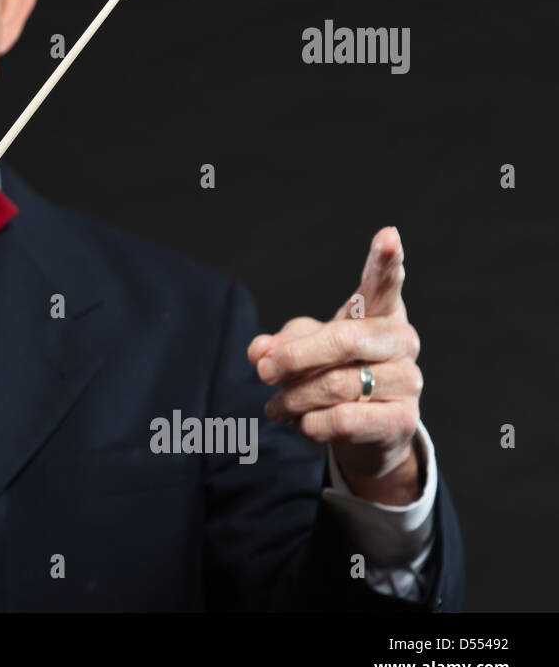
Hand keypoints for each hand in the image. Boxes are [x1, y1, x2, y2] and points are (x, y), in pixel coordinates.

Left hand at [247, 227, 422, 504]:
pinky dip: (311, 424)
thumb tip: (260, 352)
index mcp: (378, 312)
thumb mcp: (301, 352)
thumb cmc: (332, 374)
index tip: (389, 234)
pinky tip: (302, 425)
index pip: (384, 283)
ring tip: (276, 408)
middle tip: (264, 372)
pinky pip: (344, 420)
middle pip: (345, 340)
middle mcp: (401, 341)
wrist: (364, 432)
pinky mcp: (403, 420)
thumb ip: (278, 345)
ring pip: (337, 385)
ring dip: (294, 399)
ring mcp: (408, 381)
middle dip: (294, 358)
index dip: (386, 260)